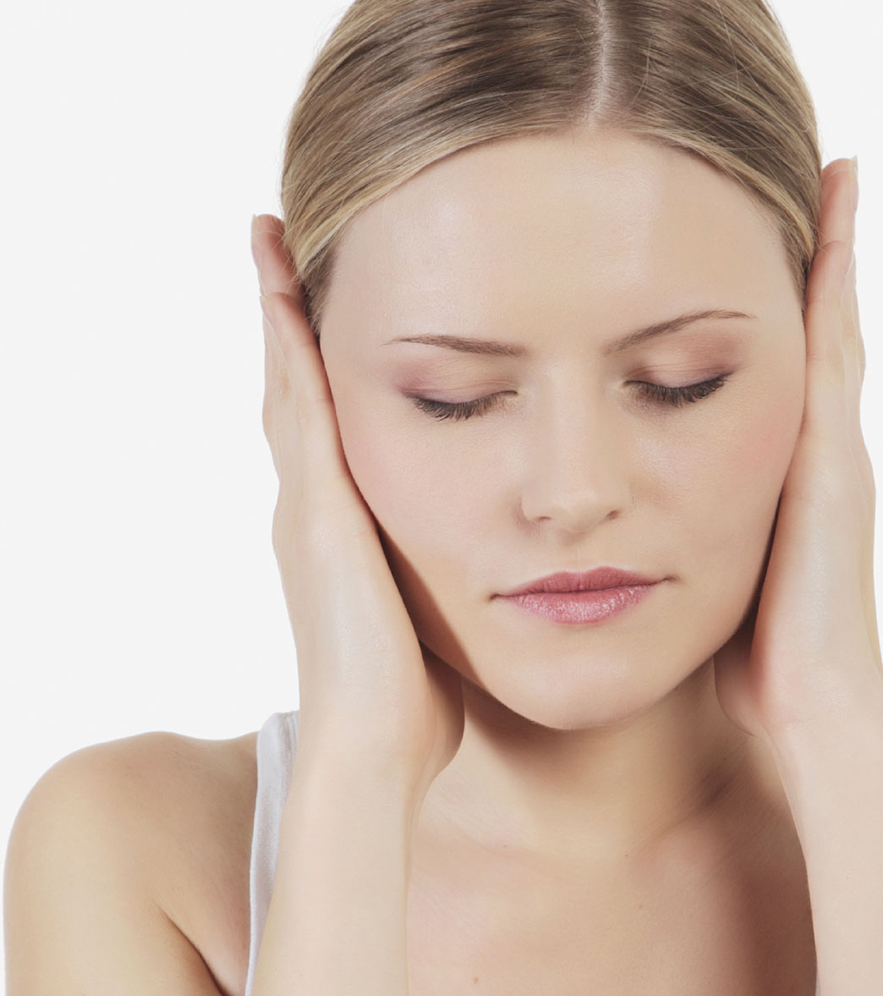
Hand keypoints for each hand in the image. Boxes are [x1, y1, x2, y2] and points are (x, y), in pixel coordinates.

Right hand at [252, 215, 464, 798]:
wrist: (378, 751)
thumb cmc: (414, 705)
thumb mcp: (432, 625)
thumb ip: (446, 590)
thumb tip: (497, 584)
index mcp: (339, 533)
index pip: (324, 429)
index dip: (314, 368)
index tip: (317, 309)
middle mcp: (311, 509)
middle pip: (294, 393)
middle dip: (288, 323)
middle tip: (280, 249)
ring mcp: (307, 506)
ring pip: (287, 386)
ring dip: (280, 315)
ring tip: (272, 244)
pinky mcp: (319, 510)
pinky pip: (300, 407)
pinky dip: (287, 346)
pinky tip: (286, 288)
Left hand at [713, 158, 882, 742]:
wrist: (813, 711)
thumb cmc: (761, 660)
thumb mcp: (719, 579)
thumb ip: (697, 539)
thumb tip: (645, 527)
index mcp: (790, 476)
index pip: (790, 371)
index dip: (795, 308)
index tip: (779, 242)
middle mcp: (825, 451)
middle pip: (825, 333)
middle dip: (825, 259)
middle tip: (824, 178)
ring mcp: (836, 452)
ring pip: (838, 330)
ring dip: (838, 254)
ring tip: (837, 176)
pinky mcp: (833, 462)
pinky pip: (834, 356)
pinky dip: (838, 292)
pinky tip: (832, 230)